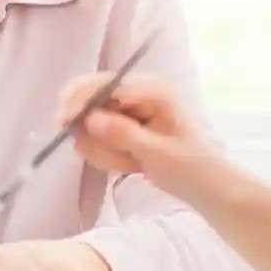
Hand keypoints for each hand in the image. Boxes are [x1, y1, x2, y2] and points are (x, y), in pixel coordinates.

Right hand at [56, 74, 226, 205]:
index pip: (105, 84)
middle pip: (91, 100)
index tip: (63, 122)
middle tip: (109, 156)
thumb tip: (90, 118)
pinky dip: (108, 156)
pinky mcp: (124, 128)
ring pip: (91, 125)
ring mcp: (129, 111)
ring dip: (104, 150)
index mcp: (152, 89)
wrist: (207, 186)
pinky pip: (98, 140)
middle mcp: (137, 94)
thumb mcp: (158, 153)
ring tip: (133, 164)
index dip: (80, 100)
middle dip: (93, 132)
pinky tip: (130, 165)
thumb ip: (123, 134)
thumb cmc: (191, 167)